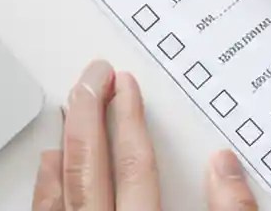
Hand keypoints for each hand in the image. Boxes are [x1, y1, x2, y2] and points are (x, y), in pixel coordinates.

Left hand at [32, 60, 258, 210]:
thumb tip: (225, 167)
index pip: (134, 166)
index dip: (128, 119)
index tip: (125, 85)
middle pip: (87, 168)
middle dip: (89, 114)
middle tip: (92, 78)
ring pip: (61, 192)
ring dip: (65, 145)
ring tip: (70, 109)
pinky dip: (46, 187)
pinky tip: (49, 168)